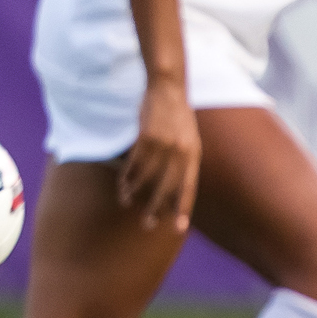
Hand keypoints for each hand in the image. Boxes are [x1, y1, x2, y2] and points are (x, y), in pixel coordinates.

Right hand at [118, 81, 199, 231]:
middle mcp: (180, 152)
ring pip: (147, 176)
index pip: (188, 188)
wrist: (168, 89)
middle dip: (156, 207)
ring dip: (135, 192)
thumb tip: (174, 186)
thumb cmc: (177, 116)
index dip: (182, 208)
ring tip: (126, 202)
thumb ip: (183, 161)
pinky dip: (127, 175)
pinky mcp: (146, 137)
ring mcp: (163, 145)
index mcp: (194, 155)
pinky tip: (122, 184)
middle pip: (167, 187)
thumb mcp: (188, 139)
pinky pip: (134, 162)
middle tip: (146, 224)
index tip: (178, 228)